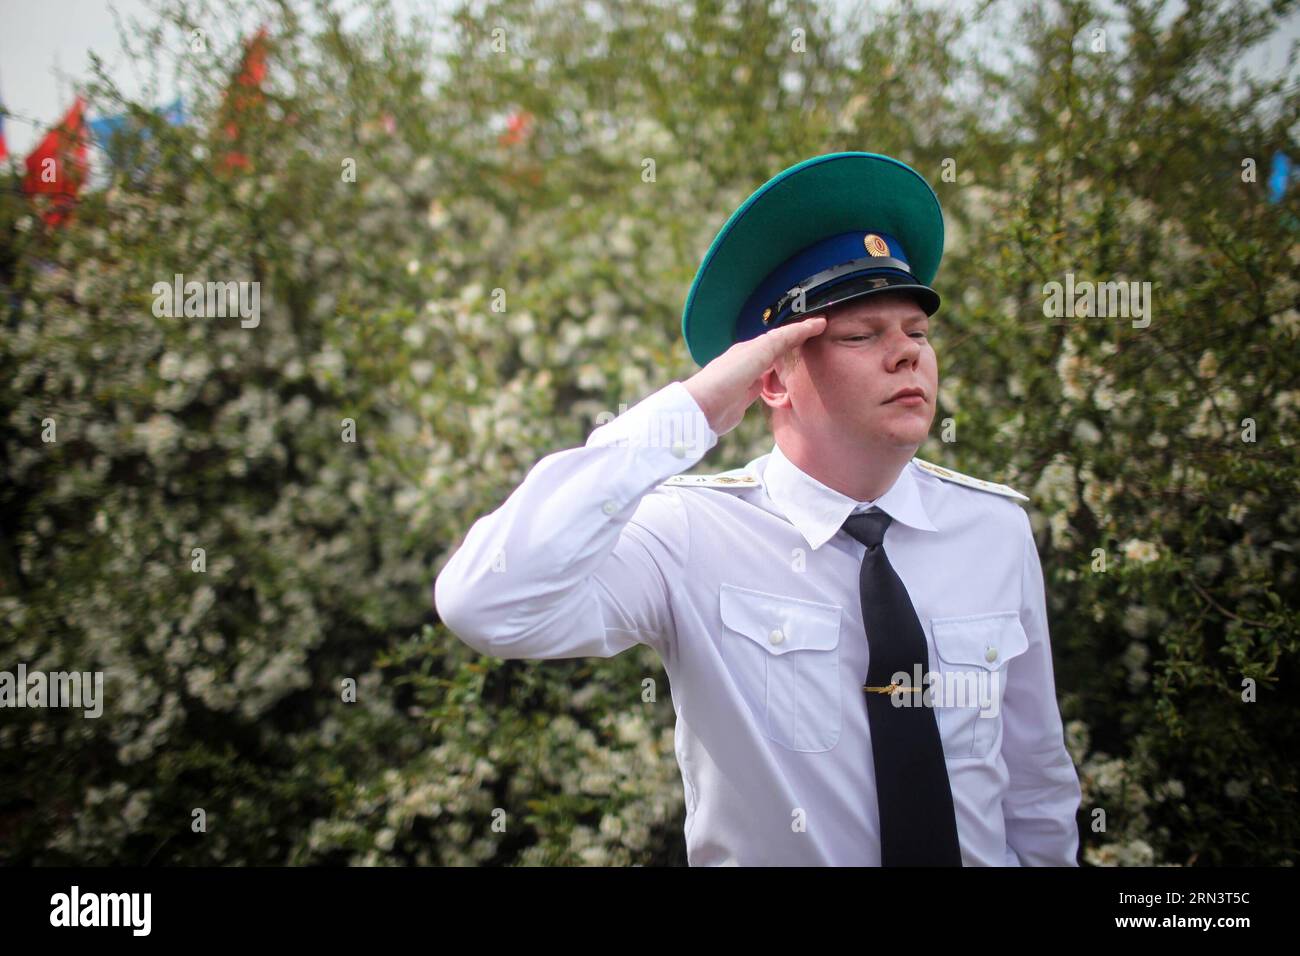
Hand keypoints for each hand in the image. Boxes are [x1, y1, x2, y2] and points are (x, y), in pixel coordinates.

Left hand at [682, 315, 826, 435]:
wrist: (704, 408)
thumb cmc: (728, 377)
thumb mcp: (757, 353)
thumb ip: (780, 341)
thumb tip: (804, 328)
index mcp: (750, 347)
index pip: (781, 335)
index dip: (801, 329)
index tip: (822, 323)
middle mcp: (748, 361)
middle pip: (777, 349)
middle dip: (794, 344)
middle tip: (816, 339)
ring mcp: (747, 380)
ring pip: (772, 368)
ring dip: (787, 363)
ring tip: (805, 360)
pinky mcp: (746, 398)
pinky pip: (767, 387)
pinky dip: (779, 383)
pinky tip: (785, 386)